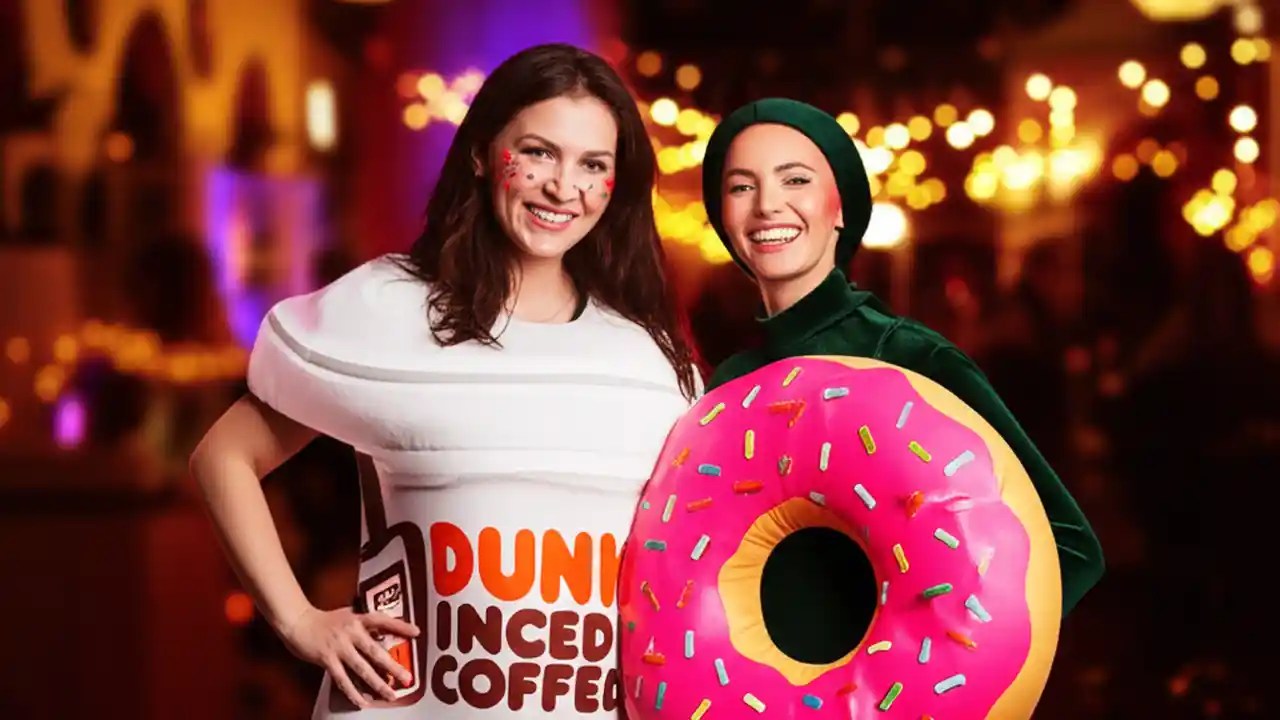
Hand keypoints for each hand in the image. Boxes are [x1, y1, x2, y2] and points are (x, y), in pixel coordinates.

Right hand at [278, 605, 420, 706]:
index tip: (417, 632)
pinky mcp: (327, 659)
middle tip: (407, 678)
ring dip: (378, 684)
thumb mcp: (348, 616)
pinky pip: (343, 680)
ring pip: (362, 669)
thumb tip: (383, 637)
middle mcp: (350, 632)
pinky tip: (363, 702)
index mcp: (358, 619)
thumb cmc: (325, 620)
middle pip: (376, 651)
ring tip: (391, 695)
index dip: (400, 626)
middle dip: (393, 666)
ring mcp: (339, 647)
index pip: (382, 621)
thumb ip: (364, 626)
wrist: (298, 622)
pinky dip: (354, 692)